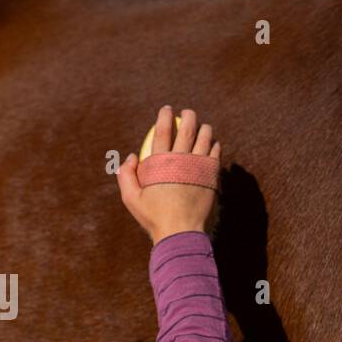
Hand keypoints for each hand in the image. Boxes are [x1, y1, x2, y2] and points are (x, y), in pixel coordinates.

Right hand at [116, 105, 220, 243]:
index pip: (163, 131)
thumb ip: (126, 176)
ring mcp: (199, 166)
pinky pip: (215, 152)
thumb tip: (132, 156)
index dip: (164, 116)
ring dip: (204, 128)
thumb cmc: (154, 216)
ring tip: (202, 126)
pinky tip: (212, 144)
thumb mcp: (131, 199)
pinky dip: (214, 144)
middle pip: (187, 128)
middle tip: (187, 112)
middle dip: (188, 116)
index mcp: (161, 162)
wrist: (181, 231)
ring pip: (205, 137)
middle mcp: (181, 160)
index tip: (166, 110)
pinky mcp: (212, 175)